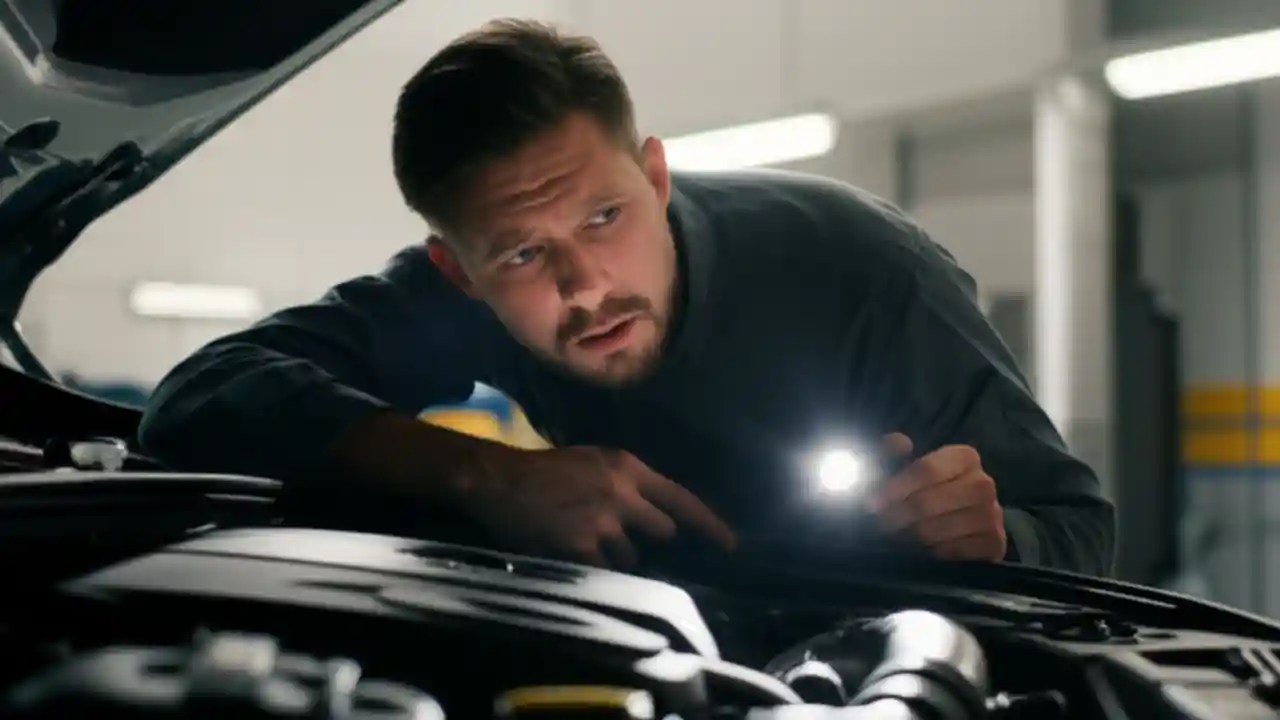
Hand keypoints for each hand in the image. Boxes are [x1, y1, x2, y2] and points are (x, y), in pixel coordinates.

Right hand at [463, 445, 737, 567]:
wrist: (500, 480)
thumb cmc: (545, 470)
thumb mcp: (594, 461)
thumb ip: (627, 481)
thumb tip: (655, 510)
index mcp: (627, 467)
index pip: (681, 498)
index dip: (709, 524)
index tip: (731, 545)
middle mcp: (623, 493)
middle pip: (663, 531)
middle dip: (646, 537)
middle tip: (617, 533)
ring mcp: (604, 521)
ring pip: (632, 554)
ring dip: (615, 553)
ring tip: (583, 537)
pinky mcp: (582, 546)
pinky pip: (604, 567)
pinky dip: (592, 564)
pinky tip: (570, 549)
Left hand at [869, 434, 1005, 561]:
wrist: (967, 522)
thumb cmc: (931, 490)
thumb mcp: (910, 467)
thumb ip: (894, 452)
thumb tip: (900, 442)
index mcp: (964, 457)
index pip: (927, 470)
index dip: (896, 486)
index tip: (872, 502)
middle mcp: (984, 483)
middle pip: (929, 502)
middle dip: (898, 515)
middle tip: (880, 524)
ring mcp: (993, 514)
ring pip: (939, 529)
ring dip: (911, 536)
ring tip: (897, 537)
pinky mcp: (996, 543)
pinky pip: (956, 551)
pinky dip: (934, 552)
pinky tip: (923, 550)